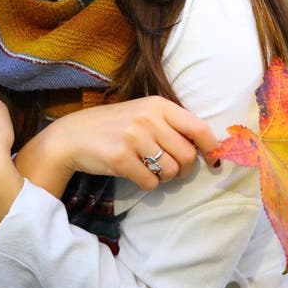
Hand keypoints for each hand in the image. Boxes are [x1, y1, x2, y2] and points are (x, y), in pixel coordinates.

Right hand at [16, 96, 219, 195]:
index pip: (198, 127)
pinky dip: (147, 183)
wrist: (74, 135)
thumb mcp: (144, 114)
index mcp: (158, 104)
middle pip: (187, 155)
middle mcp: (148, 118)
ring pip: (171, 171)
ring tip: (148, 166)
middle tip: (170, 167)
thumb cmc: (116, 125)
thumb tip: (207, 148)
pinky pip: (151, 183)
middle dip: (184, 168)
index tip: (214, 161)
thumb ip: (172, 125)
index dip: (211, 148)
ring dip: (164, 176)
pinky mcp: (120, 158)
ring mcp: (134, 137)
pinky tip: (134, 172)